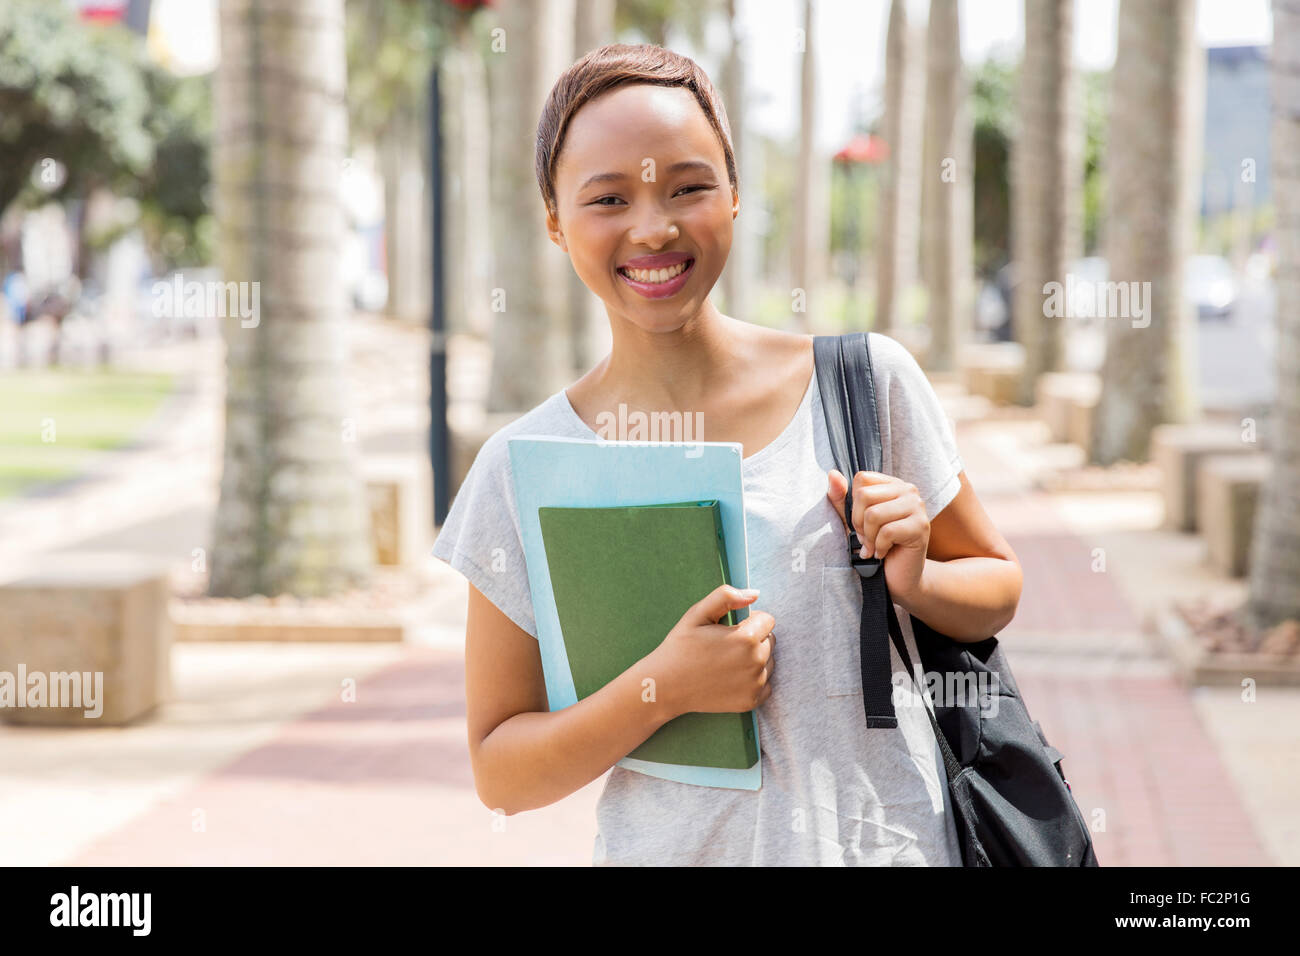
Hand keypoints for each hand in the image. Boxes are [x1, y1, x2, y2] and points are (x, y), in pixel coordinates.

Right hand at [644, 584, 774, 717]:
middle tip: (726, 646)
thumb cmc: (681, 647)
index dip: (749, 620)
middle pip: (769, 641)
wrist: (666, 686)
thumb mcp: (697, 614)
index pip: (767, 620)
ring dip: (754, 659)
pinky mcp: (751, 701)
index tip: (730, 628)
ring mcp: (754, 684)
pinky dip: (753, 680)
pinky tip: (731, 678)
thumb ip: (726, 596)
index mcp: (746, 638)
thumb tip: (755, 594)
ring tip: (727, 662)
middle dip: (754, 639)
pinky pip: (765, 684)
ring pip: (768, 662)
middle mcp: (756, 662)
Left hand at [827, 469, 929, 604]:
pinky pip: (886, 532)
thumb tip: (832, 474)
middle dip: (859, 523)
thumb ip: (841, 498)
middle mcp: (908, 490)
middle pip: (864, 495)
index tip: (861, 523)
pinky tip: (884, 553)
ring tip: (875, 546)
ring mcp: (917, 506)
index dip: (854, 505)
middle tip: (867, 539)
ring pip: (873, 514)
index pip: (861, 479)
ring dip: (869, 537)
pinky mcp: (921, 526)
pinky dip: (879, 547)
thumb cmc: (875, 547)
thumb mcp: (852, 521)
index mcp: (892, 484)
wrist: (898, 579)